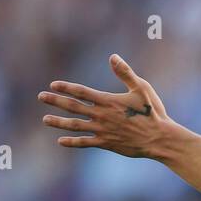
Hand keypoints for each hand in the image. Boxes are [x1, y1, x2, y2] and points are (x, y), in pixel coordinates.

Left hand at [39, 54, 174, 157]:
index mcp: (108, 101)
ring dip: (59, 122)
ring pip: (75, 125)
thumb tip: (113, 56)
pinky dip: (73, 142)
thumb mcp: (142, 89)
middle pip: (73, 107)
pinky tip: (61, 141)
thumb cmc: (153, 113)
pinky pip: (85, 142)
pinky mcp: (107, 143)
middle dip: (55, 101)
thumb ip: (125, 73)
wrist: (160, 139)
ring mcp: (102, 130)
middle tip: (41, 97)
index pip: (81, 92)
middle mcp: (101, 115)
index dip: (66, 88)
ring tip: (45, 119)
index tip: (53, 85)